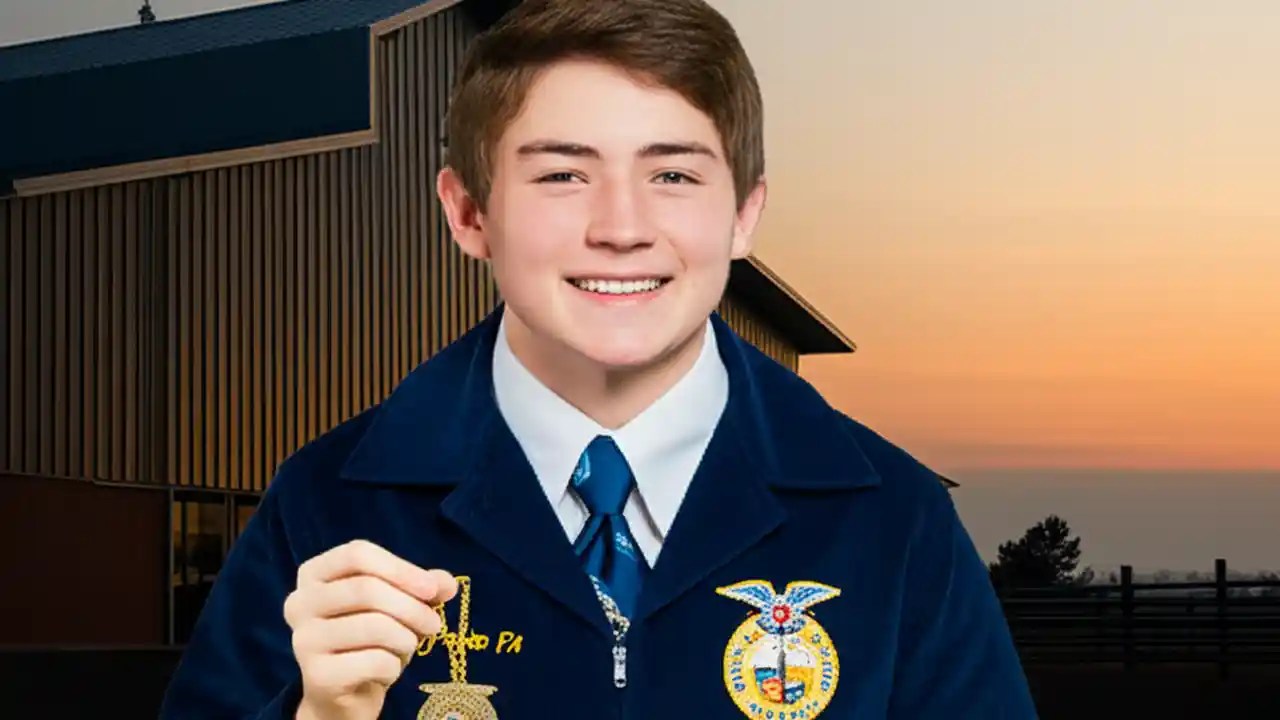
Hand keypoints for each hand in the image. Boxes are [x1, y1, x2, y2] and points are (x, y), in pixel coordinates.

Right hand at [284, 539, 456, 719]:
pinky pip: (374, 661)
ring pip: (373, 626)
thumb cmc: (370, 638)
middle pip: (365, 589)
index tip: (432, 588)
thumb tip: (447, 583)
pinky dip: (394, 666)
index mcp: (314, 573)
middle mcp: (299, 602)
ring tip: (409, 646)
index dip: (400, 568)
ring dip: (406, 638)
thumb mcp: (399, 604)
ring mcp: (303, 640)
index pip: (357, 554)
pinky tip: (387, 670)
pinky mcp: (316, 675)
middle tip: (434, 624)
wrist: (344, 694)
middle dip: (411, 607)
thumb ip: (424, 587)